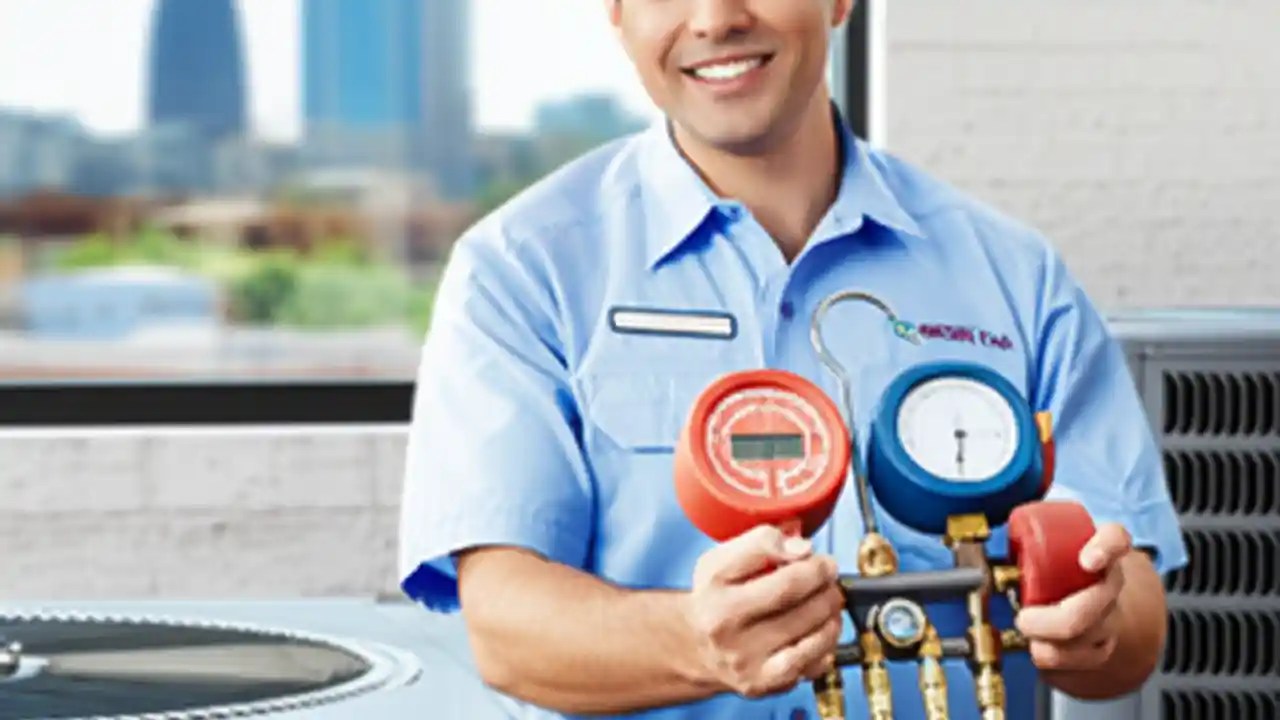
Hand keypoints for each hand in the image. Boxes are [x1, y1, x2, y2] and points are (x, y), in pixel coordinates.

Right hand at [683, 525, 844, 698]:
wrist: (698, 647)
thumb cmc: (716, 598)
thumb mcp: (722, 560)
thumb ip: (761, 542)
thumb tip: (804, 549)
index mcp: (714, 589)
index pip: (772, 566)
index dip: (809, 561)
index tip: (818, 557)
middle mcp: (724, 627)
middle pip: (794, 597)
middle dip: (824, 583)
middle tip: (828, 577)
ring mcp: (744, 660)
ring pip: (810, 632)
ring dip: (831, 611)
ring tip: (828, 601)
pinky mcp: (761, 684)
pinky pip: (811, 662)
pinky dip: (827, 643)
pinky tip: (822, 630)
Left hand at [1015, 523, 1130, 671]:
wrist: (1089, 603)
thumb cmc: (1062, 570)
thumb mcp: (1049, 546)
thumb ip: (1026, 538)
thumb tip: (992, 540)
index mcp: (1099, 552)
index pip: (1115, 539)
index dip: (1105, 549)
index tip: (1086, 559)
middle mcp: (1109, 586)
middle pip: (1089, 608)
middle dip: (1050, 621)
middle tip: (1024, 618)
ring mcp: (1108, 620)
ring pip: (1081, 641)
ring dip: (1044, 643)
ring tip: (1028, 631)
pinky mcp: (1099, 650)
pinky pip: (1073, 663)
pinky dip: (1047, 657)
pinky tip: (1036, 647)